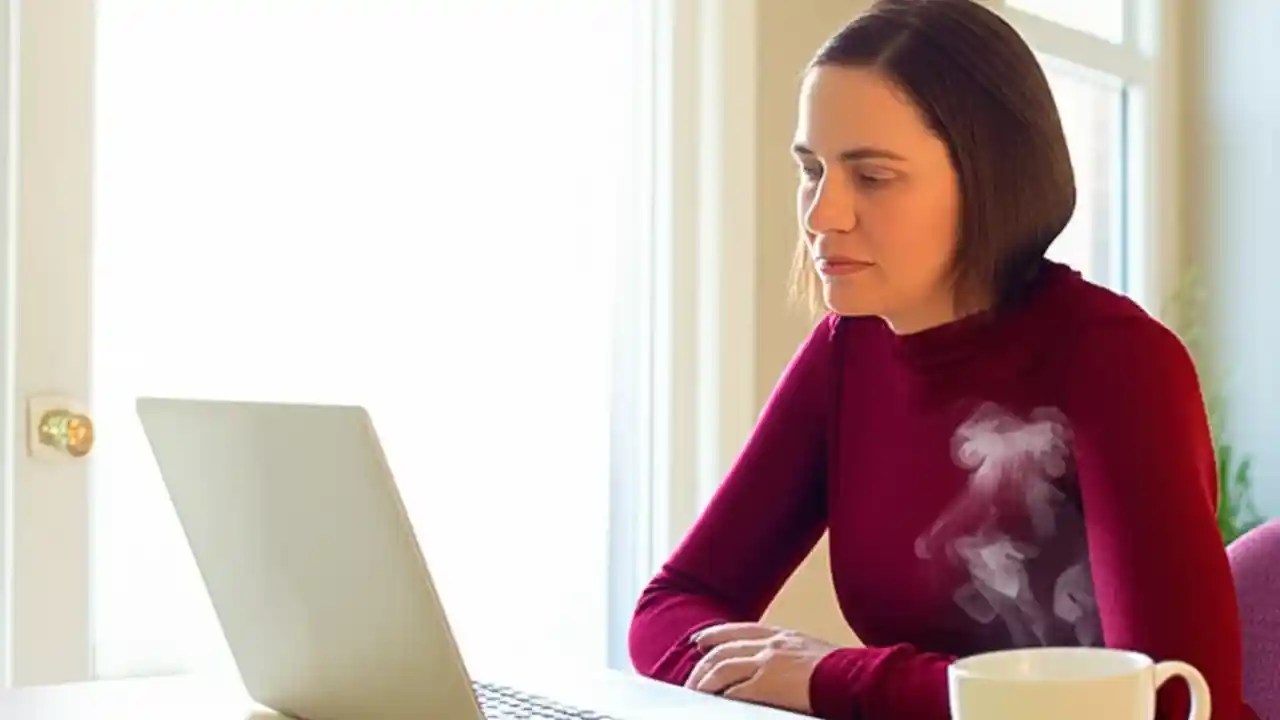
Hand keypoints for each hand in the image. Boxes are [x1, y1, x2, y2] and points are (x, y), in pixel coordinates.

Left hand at [684, 622, 837, 713]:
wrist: (855, 678)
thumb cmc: (844, 671)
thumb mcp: (814, 652)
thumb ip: (791, 655)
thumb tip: (776, 666)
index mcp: (782, 635)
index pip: (739, 629)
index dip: (715, 634)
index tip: (700, 640)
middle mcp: (770, 645)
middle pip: (723, 649)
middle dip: (703, 664)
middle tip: (692, 677)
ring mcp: (767, 664)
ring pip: (722, 669)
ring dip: (705, 681)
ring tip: (697, 692)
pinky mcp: (767, 686)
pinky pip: (734, 691)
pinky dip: (722, 697)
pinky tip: (717, 703)